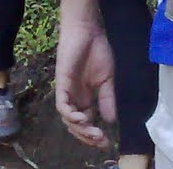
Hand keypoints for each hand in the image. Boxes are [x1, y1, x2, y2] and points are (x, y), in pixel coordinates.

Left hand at [54, 13, 114, 148]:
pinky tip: (83, 119)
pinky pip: (62, 105)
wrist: (88, 29)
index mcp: (85, 96)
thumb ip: (107, 99)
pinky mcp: (61, 83)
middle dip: (87, 136)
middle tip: (100, 141)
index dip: (94, 134)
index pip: (86, 122)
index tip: (106, 142)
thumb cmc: (97, 49)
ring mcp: (67, 90)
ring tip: (93, 132)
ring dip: (79, 129)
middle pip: (75, 125)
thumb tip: (110, 121)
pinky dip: (71, 115)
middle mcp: (74, 96)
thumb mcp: (107, 79)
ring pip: (67, 119)